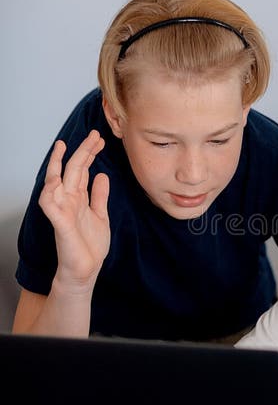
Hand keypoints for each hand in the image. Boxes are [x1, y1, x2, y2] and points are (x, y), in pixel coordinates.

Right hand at [39, 130, 110, 291]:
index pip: (81, 170)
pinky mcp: (59, 223)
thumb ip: (99, 196)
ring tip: (64, 146)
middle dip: (82, 151)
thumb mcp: (100, 215)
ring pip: (55, 182)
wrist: (86, 270)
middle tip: (94, 134)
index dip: (90, 154)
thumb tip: (101, 176)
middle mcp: (69, 201)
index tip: (100, 139)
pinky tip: (54, 180)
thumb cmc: (90, 246)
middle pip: (72, 170)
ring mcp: (62, 210)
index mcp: (78, 198)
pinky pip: (50, 205)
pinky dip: (50, 192)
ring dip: (58, 164)